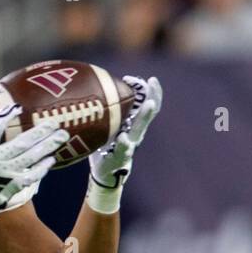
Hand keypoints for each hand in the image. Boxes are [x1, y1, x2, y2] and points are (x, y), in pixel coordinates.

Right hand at [0, 106, 69, 222]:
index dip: (6, 116)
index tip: (18, 108)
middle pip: (22, 142)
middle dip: (40, 131)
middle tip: (55, 123)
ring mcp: (6, 173)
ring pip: (30, 157)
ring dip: (47, 146)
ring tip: (61, 136)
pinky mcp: (12, 186)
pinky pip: (31, 176)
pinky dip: (42, 168)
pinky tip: (51, 160)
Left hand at [89, 75, 161, 190]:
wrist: (105, 173)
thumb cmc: (106, 145)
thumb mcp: (109, 125)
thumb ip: (109, 111)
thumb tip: (98, 86)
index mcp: (134, 124)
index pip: (148, 105)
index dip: (152, 92)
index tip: (151, 79)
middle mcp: (136, 133)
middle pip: (147, 113)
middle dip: (152, 96)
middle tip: (153, 83)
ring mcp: (130, 145)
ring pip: (139, 130)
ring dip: (144, 116)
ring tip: (147, 104)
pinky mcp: (121, 157)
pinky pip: (123, 149)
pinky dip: (123, 143)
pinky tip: (123, 137)